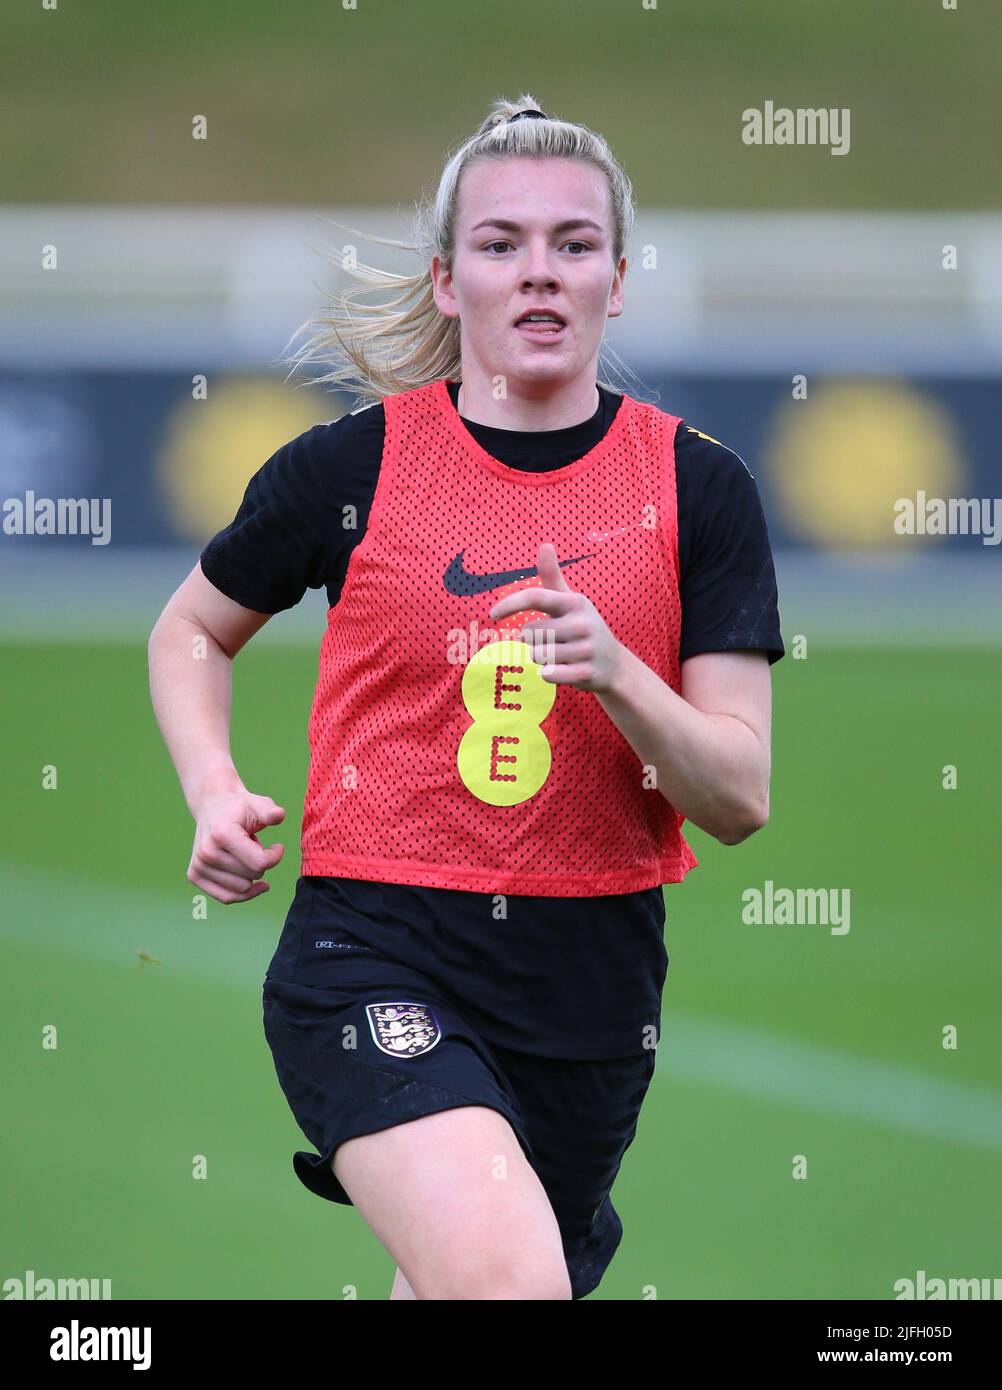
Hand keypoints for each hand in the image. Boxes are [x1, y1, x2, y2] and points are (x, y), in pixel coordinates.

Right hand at [188, 783, 285, 904]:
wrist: (212, 808)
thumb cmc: (239, 808)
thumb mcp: (258, 804)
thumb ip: (270, 811)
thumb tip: (279, 815)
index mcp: (222, 834)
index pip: (259, 863)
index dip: (275, 857)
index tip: (278, 847)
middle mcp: (206, 852)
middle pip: (253, 876)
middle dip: (261, 863)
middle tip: (253, 846)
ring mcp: (198, 865)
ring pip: (242, 889)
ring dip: (250, 874)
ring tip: (243, 854)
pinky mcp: (194, 875)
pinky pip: (226, 897)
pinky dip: (243, 894)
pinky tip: (253, 883)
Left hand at [488, 541, 623, 692]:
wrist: (614, 664)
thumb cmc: (582, 627)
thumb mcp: (570, 602)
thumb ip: (552, 577)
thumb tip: (545, 545)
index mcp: (575, 602)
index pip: (535, 597)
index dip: (510, 604)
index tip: (493, 614)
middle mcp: (582, 623)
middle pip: (529, 633)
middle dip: (532, 640)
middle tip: (553, 641)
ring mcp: (586, 649)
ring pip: (536, 655)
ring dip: (541, 658)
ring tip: (561, 656)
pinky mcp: (586, 673)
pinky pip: (548, 674)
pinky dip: (548, 674)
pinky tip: (562, 670)